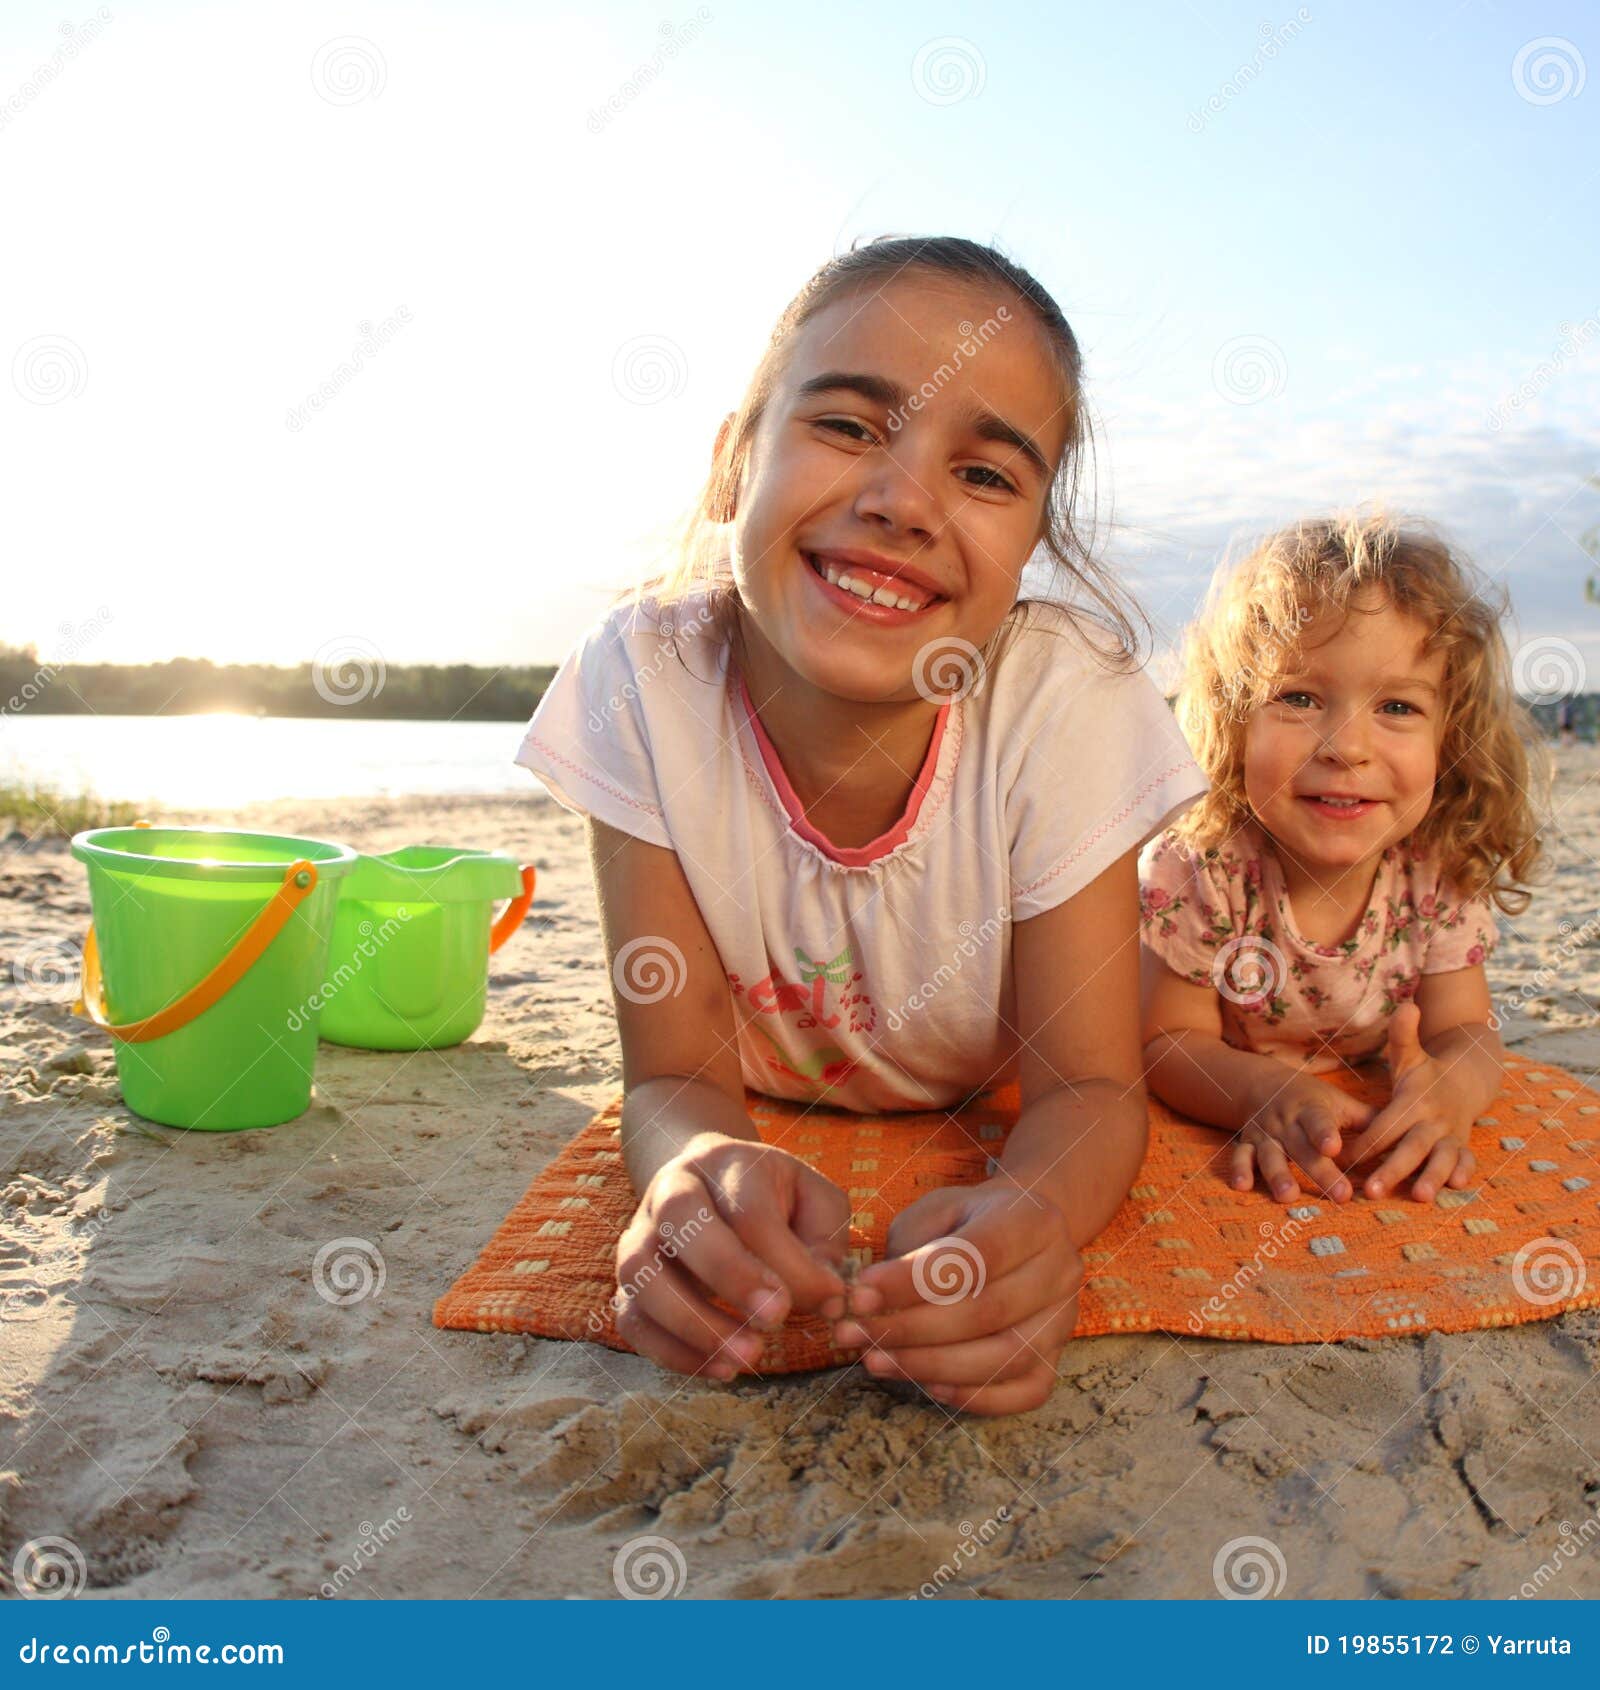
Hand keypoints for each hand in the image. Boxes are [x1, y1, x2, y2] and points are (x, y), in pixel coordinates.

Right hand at [614, 1136, 848, 1379]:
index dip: (788, 1261)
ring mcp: (639, 1234)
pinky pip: (630, 1319)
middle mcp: (672, 1190)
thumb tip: (828, 1298)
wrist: (708, 1180)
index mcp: (726, 1163)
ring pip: (639, 1272)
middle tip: (775, 1319)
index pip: (750, 1210)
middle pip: (680, 1219)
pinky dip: (671, 1352)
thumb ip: (825, 1241)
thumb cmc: (772, 1197)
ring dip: (692, 1323)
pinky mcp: (626, 1282)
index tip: (829, 1300)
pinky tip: (721, 1370)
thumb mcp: (812, 1199)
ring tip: (749, 1357)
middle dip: (728, 1273)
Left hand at [830, 1177, 1081, 1416]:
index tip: (862, 1294)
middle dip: (913, 1330)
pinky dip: (976, 1397)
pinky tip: (929, 1388)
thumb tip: (871, 1298)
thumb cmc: (970, 1221)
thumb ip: (911, 1246)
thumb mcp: (938, 1209)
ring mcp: (1064, 1319)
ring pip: (1005, 1358)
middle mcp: (1060, 1270)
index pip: (973, 1256)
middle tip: (857, 1334)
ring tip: (877, 1361)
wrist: (1024, 1232)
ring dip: (933, 1367)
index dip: (913, 1281)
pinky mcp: (1058, 1358)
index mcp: (1032, 1221)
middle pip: (987, 1313)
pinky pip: (1025, 1392)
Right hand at [1231, 1069, 1374, 1203]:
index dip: (1324, 1133)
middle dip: (1320, 1172)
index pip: (1318, 1121)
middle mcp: (1286, 1122)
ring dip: (1277, 1175)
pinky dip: (1239, 1170)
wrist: (1261, 1084)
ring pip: (1270, 1155)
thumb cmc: (1311, 1099)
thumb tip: (1408, 1134)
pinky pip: (1241, 1156)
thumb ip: (1368, 1121)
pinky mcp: (1247, 1143)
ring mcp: (1265, 1134)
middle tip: (1341, 1195)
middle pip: (1302, 1148)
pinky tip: (1242, 1186)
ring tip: (1288, 1196)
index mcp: (1310, 1109)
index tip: (1335, 1148)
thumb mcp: (1338, 1102)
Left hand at [1335, 1002, 1477, 1201]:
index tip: (1344, 1159)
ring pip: (1442, 1159)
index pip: (1385, 1125)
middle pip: (1411, 1148)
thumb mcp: (1409, 1054)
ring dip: (1431, 1177)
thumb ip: (1402, 1035)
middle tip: (1371, 1191)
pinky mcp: (1463, 1148)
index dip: (1365, 1142)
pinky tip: (1455, 1187)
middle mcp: (1433, 1121)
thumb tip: (1406, 1004)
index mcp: (1413, 1101)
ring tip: (1419, 1196)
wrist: (1465, 1081)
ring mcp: (1451, 1136)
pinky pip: (1465, 1162)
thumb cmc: (1422, 1072)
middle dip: (1392, 1170)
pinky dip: (1463, 1173)